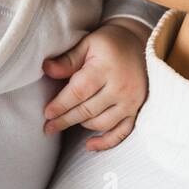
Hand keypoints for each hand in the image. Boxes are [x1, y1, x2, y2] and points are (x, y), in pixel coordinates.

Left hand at [42, 20, 149, 150]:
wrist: (142, 45)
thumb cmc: (110, 44)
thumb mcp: (88, 44)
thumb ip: (68, 59)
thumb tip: (46, 69)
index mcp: (106, 68)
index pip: (79, 91)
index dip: (61, 104)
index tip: (47, 113)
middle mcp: (121, 87)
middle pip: (88, 110)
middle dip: (65, 119)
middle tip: (48, 127)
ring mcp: (131, 101)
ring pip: (101, 122)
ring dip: (81, 125)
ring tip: (65, 123)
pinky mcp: (138, 109)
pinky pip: (122, 132)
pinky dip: (106, 142)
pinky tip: (89, 145)